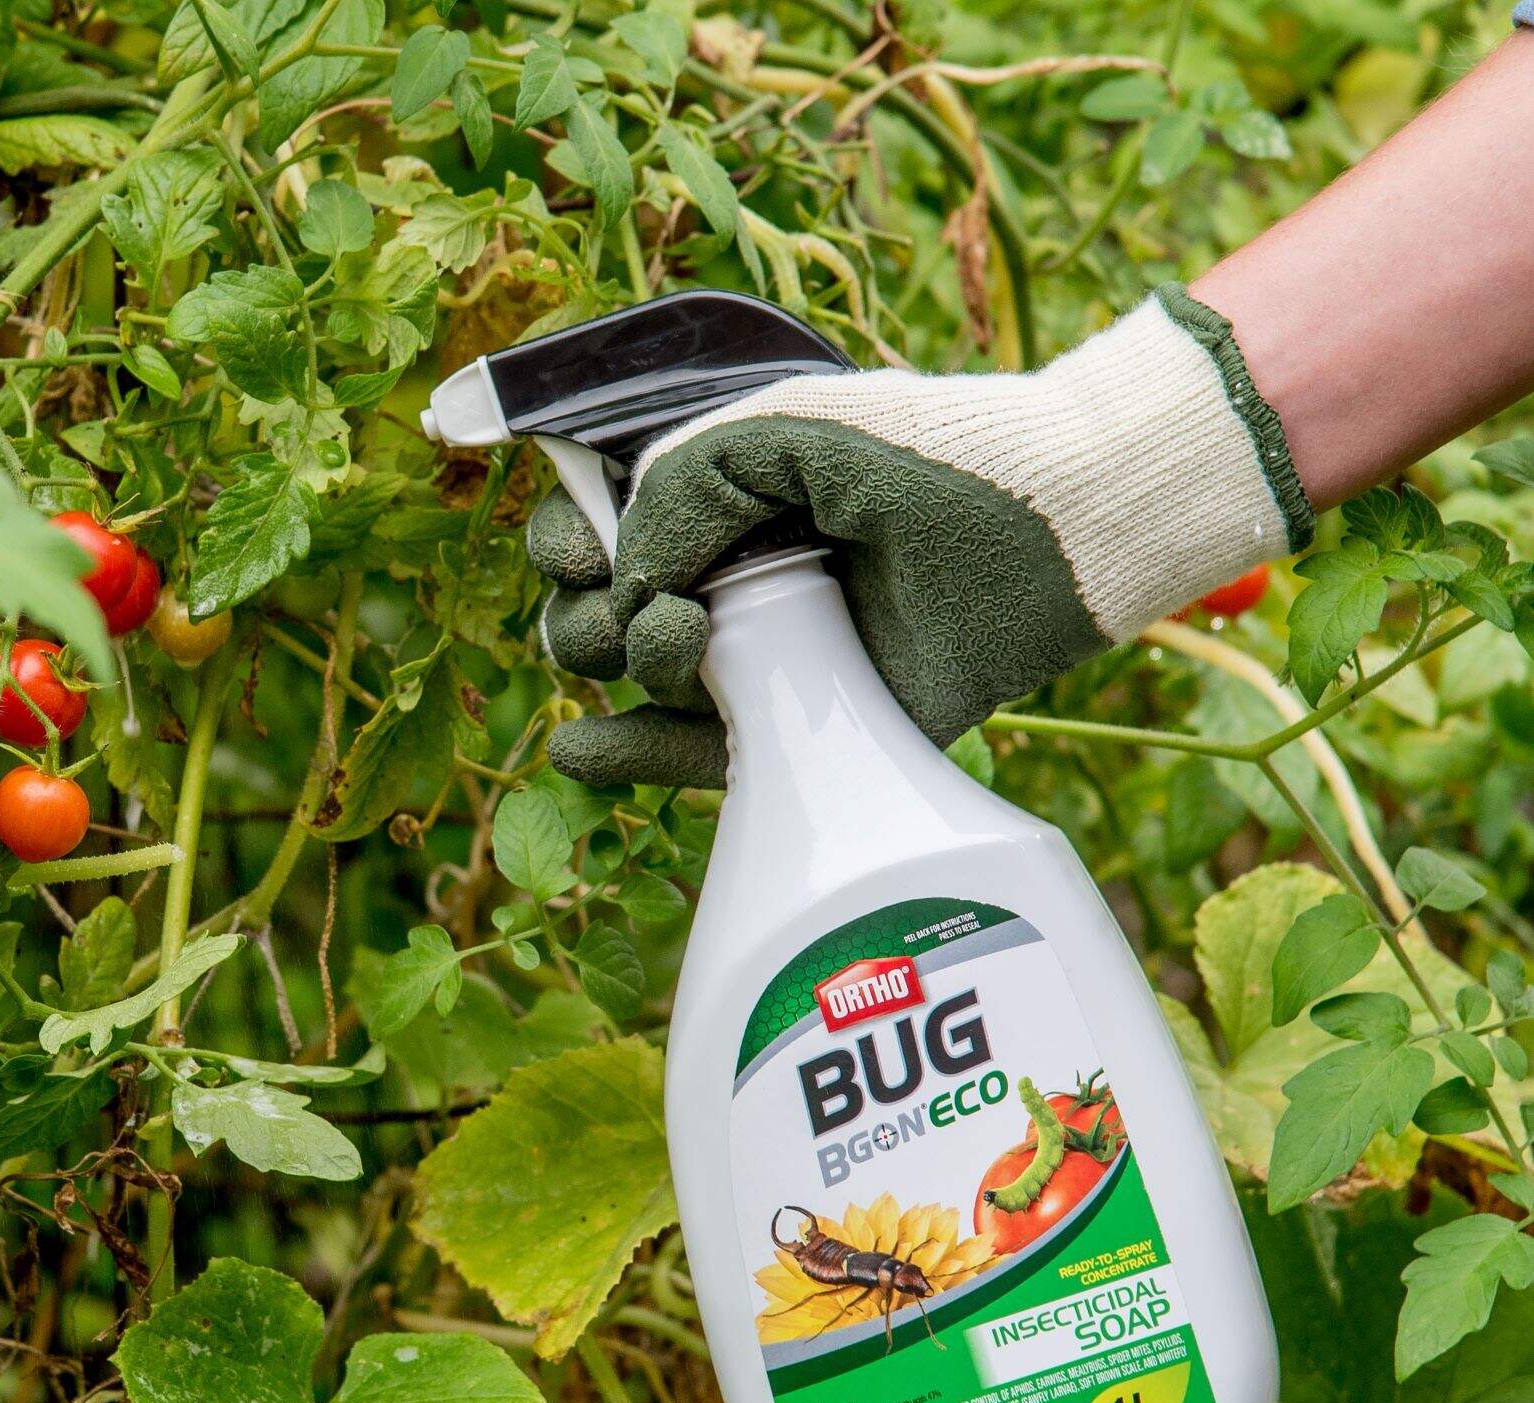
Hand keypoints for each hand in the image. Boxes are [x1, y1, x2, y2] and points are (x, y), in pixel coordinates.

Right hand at [535, 286, 1314, 789]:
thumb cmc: (928, 455)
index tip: (582, 548)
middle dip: (587, 612)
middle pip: (595, 608)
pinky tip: (581, 750)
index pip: (596, 525)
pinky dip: (623, 755)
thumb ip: (683, 483)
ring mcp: (755, 654)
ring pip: (630, 676)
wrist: (1051, 526)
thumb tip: (622, 575)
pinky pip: (687, 753)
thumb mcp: (786, 430)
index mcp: (716, 498)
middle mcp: (724, 576)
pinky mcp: (793, 726)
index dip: (567, 540)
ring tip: (681, 642)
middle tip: (645, 610)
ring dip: (621, 660)